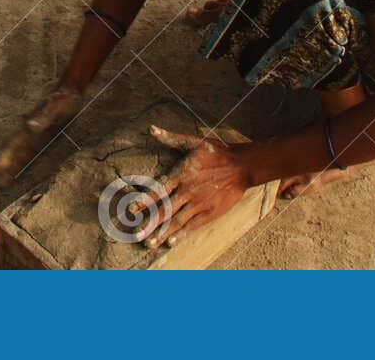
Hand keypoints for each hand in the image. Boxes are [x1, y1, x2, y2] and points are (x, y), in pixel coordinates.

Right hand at [0, 85, 84, 187]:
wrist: (70, 92)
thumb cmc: (63, 99)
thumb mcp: (56, 106)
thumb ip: (43, 117)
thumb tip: (30, 127)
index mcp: (30, 126)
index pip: (15, 144)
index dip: (6, 157)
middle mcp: (29, 132)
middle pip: (15, 152)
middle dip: (6, 166)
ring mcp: (35, 136)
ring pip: (21, 154)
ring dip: (12, 168)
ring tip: (2, 183)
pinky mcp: (43, 138)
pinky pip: (30, 153)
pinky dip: (23, 163)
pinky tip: (19, 172)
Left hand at [142, 125, 254, 248]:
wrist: (242, 165)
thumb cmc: (216, 152)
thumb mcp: (193, 142)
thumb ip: (170, 139)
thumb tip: (151, 129)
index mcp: (181, 173)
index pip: (159, 190)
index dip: (144, 201)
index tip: (131, 210)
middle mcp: (188, 190)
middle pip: (165, 209)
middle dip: (150, 223)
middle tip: (136, 235)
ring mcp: (199, 203)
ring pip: (177, 220)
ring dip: (162, 232)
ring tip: (149, 244)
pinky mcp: (210, 212)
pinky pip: (193, 225)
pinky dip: (182, 234)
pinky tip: (171, 242)